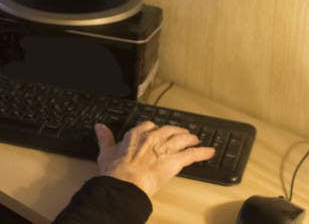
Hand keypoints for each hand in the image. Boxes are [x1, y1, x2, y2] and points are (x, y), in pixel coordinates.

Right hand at [95, 121, 215, 196]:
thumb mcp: (106, 151)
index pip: (148, 126)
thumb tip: (99, 127)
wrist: (126, 183)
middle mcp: (152, 138)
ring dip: (190, 138)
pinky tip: (209, 151)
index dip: (154, 129)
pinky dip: (202, 152)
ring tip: (195, 139)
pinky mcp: (175, 161)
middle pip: (169, 130)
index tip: (155, 131)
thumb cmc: (116, 171)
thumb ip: (105, 138)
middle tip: (182, 134)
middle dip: (176, 131)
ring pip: (181, 139)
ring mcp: (165, 148)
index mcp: (136, 135)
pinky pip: (192, 154)